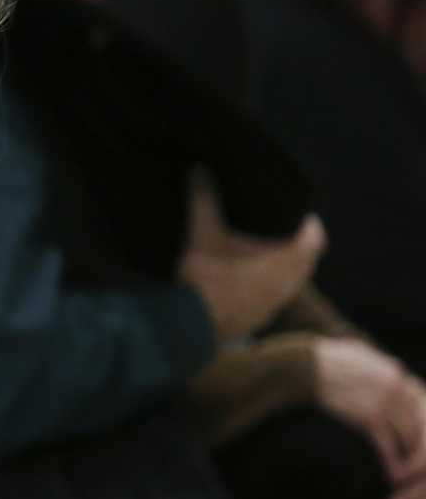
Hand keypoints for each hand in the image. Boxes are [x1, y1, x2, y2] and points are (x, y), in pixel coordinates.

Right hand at [177, 182, 323, 343]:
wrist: (184, 329)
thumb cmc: (201, 279)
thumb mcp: (200, 234)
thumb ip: (204, 201)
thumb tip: (200, 169)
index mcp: (285, 262)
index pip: (314, 240)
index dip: (307, 225)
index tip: (295, 213)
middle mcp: (286, 287)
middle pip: (303, 261)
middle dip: (292, 243)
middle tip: (274, 226)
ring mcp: (271, 307)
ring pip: (286, 282)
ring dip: (278, 267)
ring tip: (255, 250)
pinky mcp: (254, 320)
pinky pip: (269, 298)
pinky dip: (262, 285)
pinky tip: (239, 278)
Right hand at [314, 340, 425, 485]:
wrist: (308, 367)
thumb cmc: (330, 362)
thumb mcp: (365, 358)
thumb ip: (383, 372)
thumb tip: (390, 380)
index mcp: (400, 376)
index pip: (425, 409)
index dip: (425, 432)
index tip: (419, 447)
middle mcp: (400, 389)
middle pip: (422, 426)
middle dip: (422, 449)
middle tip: (418, 468)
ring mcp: (386, 403)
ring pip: (409, 438)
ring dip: (410, 460)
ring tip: (406, 475)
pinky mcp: (369, 417)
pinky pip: (389, 445)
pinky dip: (393, 462)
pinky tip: (392, 474)